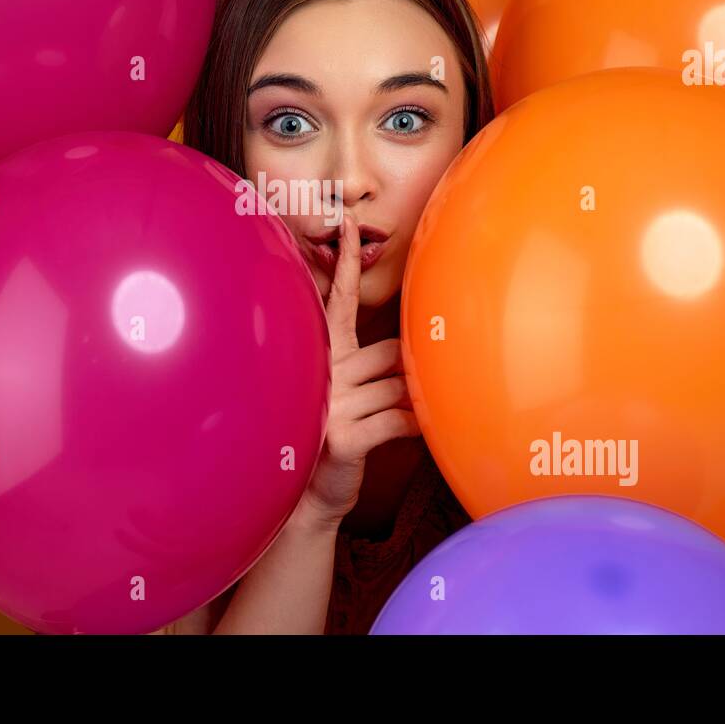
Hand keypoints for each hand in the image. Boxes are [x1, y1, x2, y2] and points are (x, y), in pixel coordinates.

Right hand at [296, 213, 421, 528]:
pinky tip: (417, 437)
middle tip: (399, 400)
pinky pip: (401, 421)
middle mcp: (325, 373)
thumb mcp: (342, 395)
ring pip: (401, 387)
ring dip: (412, 406)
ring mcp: (333, 404)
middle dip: (406, 377)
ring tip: (399, 423)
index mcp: (323, 356)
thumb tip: (413, 347)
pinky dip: (417, 429)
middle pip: (391, 353)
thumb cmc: (332, 437)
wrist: (307, 498)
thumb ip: (366, 365)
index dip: (346, 264)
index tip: (350, 226)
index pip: (338, 302)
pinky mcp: (345, 436)